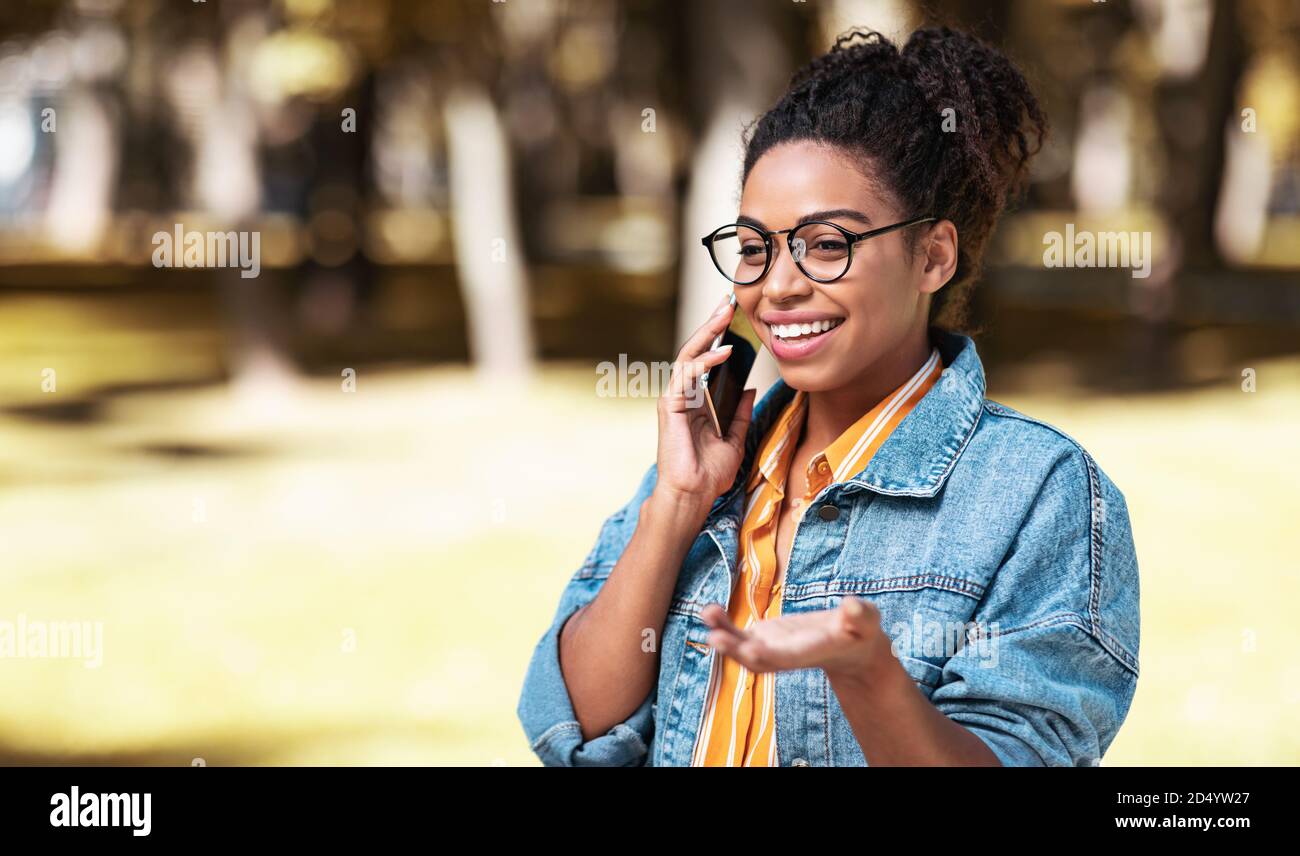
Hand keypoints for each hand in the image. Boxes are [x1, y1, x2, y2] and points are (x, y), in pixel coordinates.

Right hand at [653, 292, 756, 507]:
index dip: (718, 336)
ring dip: (708, 332)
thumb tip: (750, 388)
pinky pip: (687, 374)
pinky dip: (705, 360)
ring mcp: (674, 398)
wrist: (693, 495)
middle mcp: (683, 395)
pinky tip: (725, 350)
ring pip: (688, 354)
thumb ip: (740, 413)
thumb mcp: (734, 439)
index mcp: (696, 401)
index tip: (734, 316)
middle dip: (712, 324)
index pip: (706, 360)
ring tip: (725, 313)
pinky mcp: (670, 404)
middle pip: (696, 350)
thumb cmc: (708, 473)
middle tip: (728, 301)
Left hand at [700, 596, 896, 682]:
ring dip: (724, 634)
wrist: (848, 646)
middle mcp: (787, 656)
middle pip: (759, 660)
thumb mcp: (866, 620)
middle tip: (715, 637)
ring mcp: (772, 649)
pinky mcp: (763, 639)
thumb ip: (860, 616)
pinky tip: (709, 611)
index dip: (770, 654)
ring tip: (708, 613)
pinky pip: (738, 635)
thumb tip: (852, 606)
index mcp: (812, 652)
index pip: (789, 657)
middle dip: (736, 651)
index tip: (751, 648)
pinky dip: (723, 625)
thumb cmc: (861, 631)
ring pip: (743, 648)